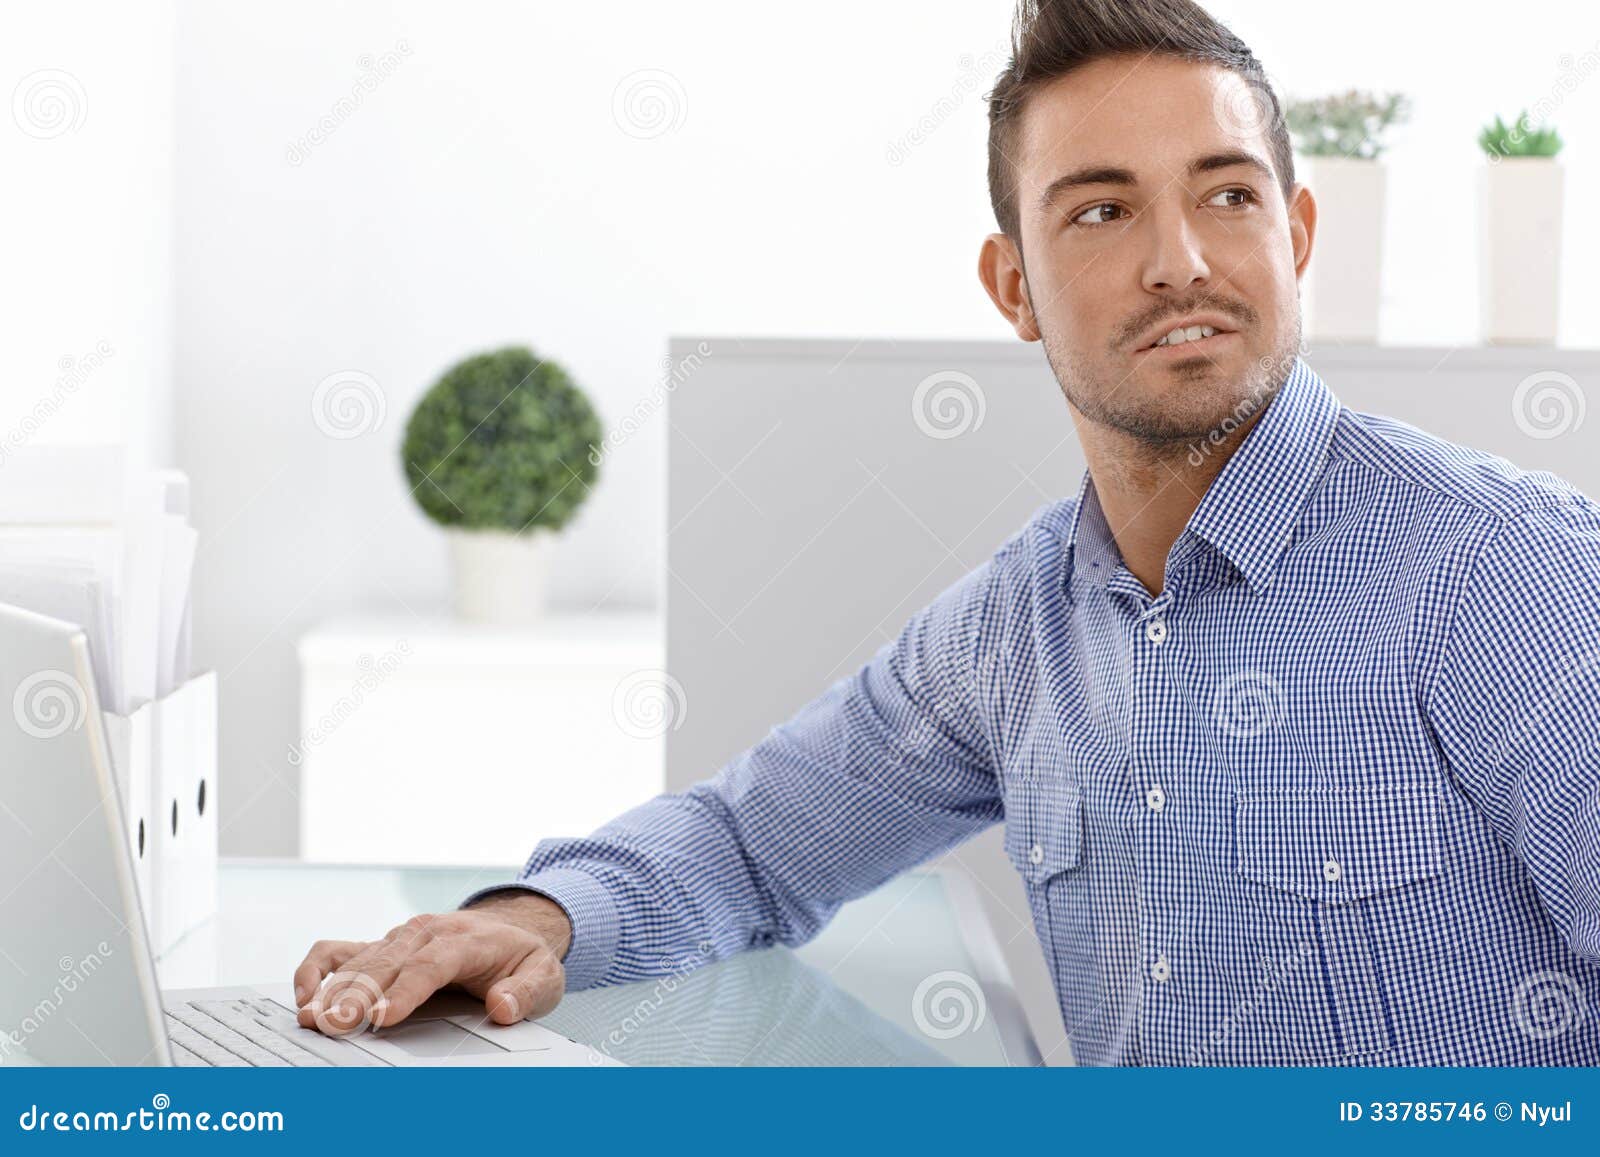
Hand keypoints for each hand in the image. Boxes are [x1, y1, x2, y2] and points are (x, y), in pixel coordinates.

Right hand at [292, 891, 573, 1035]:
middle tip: (336, 1025)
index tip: (385, 1017)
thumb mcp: (543, 975)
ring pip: (360, 961)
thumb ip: (526, 991)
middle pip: (387, 963)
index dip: (407, 990)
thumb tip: (503, 1005)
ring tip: (311, 1017)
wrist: (509, 928)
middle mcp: (426, 933)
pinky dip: (316, 967)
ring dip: (333, 989)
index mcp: (465, 939)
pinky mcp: (381, 945)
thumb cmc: (521, 957)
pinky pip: (340, 949)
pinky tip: (303, 993)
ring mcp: (399, 937)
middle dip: (359, 995)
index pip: (432, 964)